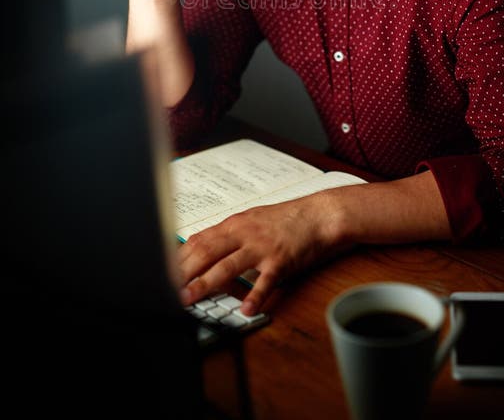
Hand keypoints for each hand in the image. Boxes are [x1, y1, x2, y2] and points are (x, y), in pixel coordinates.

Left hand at [177, 193, 345, 314]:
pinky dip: (255, 296)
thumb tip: (203, 249)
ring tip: (190, 298)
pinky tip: (246, 309)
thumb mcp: (252, 220)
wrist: (318, 215)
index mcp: (235, 224)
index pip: (199, 240)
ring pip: (228, 265)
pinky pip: (265, 280)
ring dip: (206, 283)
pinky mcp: (281, 260)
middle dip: (184, 272)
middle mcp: (244, 234)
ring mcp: (262, 247)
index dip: (179, 258)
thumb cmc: (286, 220)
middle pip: (207, 252)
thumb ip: (229, 235)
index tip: (164, 273)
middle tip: (168, 289)